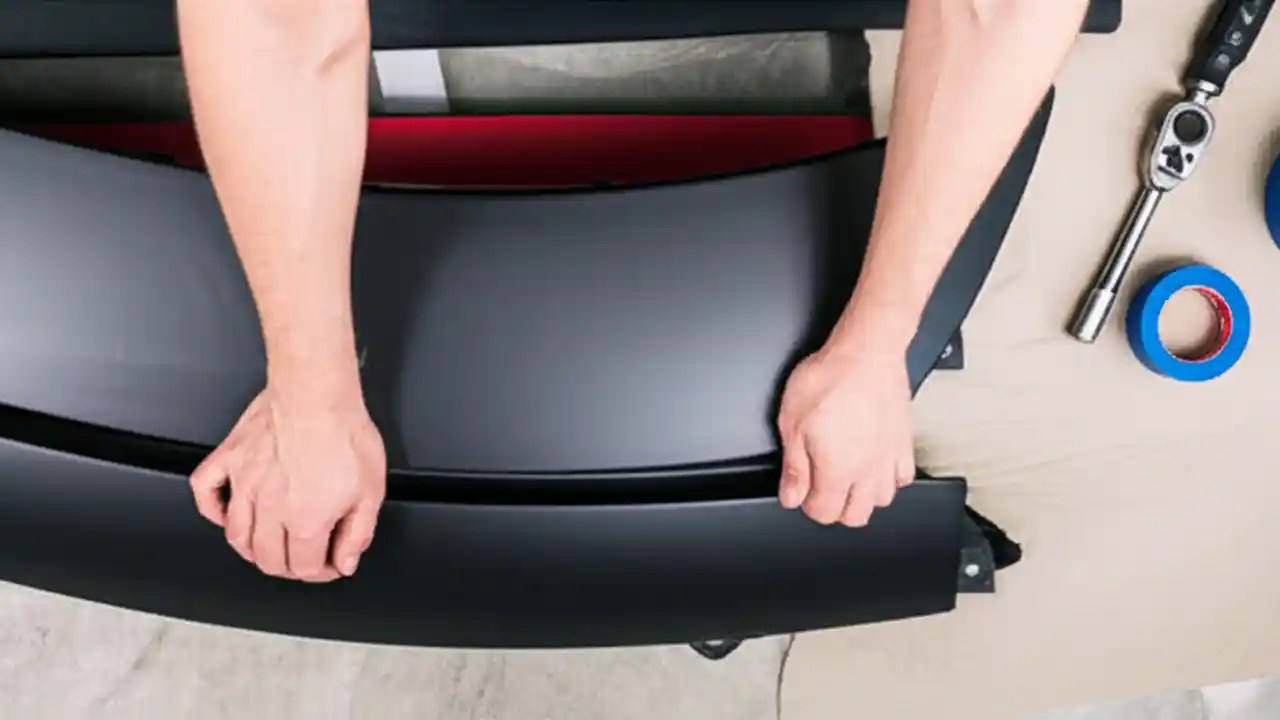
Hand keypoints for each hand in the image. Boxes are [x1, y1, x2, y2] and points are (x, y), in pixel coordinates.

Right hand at [188, 386, 386, 581]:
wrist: (317, 393)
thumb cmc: (344, 433)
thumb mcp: (371, 490)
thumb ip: (359, 532)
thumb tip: (346, 560)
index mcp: (306, 521)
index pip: (306, 567)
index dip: (323, 572)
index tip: (332, 564)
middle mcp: (270, 509)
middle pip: (269, 559)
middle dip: (289, 568)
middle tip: (304, 560)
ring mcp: (244, 484)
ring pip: (236, 536)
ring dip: (253, 550)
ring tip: (270, 547)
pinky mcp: (229, 459)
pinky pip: (205, 491)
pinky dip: (212, 510)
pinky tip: (227, 514)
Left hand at [776, 344, 915, 526]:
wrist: (866, 353)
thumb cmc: (830, 379)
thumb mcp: (793, 422)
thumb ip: (793, 466)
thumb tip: (791, 496)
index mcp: (838, 471)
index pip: (825, 513)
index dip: (808, 505)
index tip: (801, 491)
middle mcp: (868, 471)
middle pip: (856, 516)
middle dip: (836, 509)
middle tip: (822, 488)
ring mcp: (889, 458)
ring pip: (883, 500)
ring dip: (863, 497)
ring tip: (848, 480)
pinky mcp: (904, 442)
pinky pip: (903, 477)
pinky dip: (889, 479)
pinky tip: (875, 465)